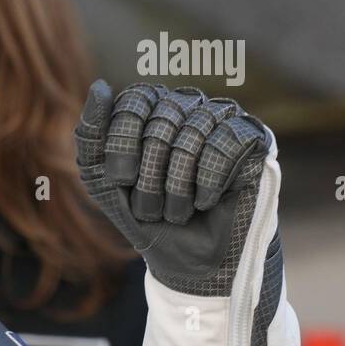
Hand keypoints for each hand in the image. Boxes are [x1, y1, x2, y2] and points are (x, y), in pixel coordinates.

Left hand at [74, 81, 271, 293]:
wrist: (187, 258)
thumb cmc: (143, 214)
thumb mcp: (102, 179)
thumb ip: (91, 135)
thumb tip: (100, 87)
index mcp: (150, 107)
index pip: (135, 101)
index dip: (125, 143)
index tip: (123, 180)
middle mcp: (188, 104)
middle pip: (164, 119)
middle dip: (151, 174)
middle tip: (151, 207)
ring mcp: (222, 119)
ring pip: (195, 133)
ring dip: (178, 185)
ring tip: (177, 211)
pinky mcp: (253, 139)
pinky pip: (228, 142)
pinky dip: (209, 181)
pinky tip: (205, 202)